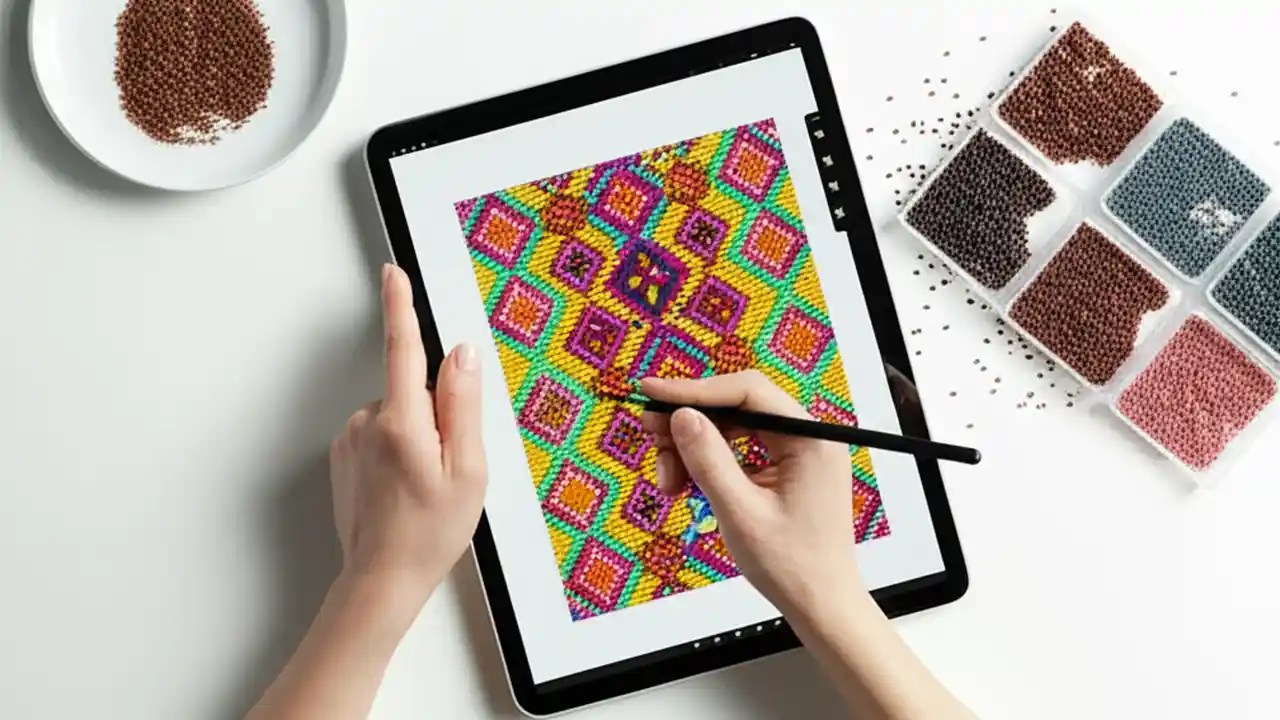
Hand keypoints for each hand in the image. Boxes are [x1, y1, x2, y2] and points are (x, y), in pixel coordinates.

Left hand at [329, 264, 487, 606]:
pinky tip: (406, 488)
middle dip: (437, 413)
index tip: (394, 273)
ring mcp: (351, 440)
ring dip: (418, 436)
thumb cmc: (430, 532)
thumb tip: (461, 354)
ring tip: (427, 485)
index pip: (403, 348)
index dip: (400, 306)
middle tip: (450, 466)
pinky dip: (398, 450)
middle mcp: (368, 422)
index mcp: (403, 421)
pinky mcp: (344, 456)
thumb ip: (464, 404)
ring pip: (399, 414)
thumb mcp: (468, 469)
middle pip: (413, 390)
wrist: (382, 579)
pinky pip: (381, 434)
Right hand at [640, 371, 862, 618]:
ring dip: (694, 448)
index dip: (694, 389)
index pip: (746, 392)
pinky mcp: (786, 469)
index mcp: (810, 439)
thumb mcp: (740, 512)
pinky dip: (710, 463)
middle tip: (651, 438)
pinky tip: (687, 483)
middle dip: (690, 422)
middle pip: (737, 407)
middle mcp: (808, 437)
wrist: (823, 606)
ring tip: (669, 482)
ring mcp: (798, 452)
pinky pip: (740, 450)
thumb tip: (681, 416)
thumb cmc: (793, 567)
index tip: (651, 393)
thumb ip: (709, 460)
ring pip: (733, 429)